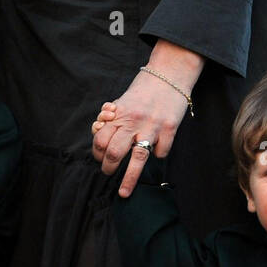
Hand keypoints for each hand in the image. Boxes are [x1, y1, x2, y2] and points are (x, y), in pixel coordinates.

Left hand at [93, 41, 202, 196]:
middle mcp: (134, 122)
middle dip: (108, 168)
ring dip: (128, 180)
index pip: (100, 140)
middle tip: (107, 172)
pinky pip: (160, 153)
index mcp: (119, 114)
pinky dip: (157, 153)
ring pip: (137, 160)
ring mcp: (153, 126)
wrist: (169, 74)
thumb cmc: (143, 90)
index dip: (97, 153)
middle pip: (114, 153)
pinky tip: (158, 146)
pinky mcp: (170, 130)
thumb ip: (112, 120)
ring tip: (123, 193)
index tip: (99, 157)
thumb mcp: (123, 101)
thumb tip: (101, 137)